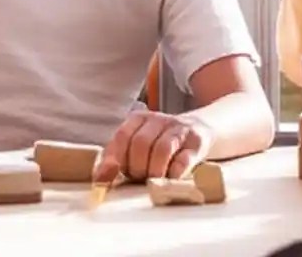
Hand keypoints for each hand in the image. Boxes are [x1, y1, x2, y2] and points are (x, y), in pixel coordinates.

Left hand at [93, 111, 213, 182]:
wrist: (202, 129)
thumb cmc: (162, 144)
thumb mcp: (138, 146)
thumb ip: (117, 159)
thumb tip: (99, 181)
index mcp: (139, 119)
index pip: (122, 137)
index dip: (114, 161)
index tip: (108, 181)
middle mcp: (159, 120)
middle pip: (141, 144)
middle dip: (137, 168)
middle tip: (139, 180)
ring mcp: (180, 129)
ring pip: (162, 149)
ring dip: (155, 171)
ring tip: (154, 182)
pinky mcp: (198, 141)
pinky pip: (184, 159)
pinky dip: (174, 173)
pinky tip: (170, 179)